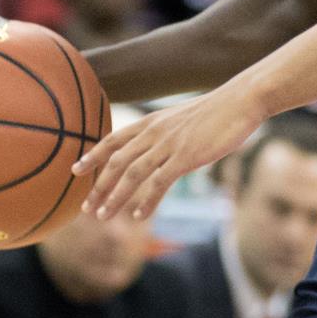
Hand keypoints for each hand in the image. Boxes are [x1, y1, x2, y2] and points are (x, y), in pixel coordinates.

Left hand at [75, 80, 265, 220]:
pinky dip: (146, 201)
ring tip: (104, 217)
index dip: (93, 155)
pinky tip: (138, 215)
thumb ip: (167, 132)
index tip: (75, 170)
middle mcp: (154, 132)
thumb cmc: (217, 111)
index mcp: (152, 122)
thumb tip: (161, 148)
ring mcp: (169, 144)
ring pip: (132, 174)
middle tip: (86, 207)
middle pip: (116, 161)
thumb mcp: (183, 118)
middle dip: (98, 186)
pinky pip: (159, 182)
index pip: (113, 139)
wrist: (241, 101)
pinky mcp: (186, 156)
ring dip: (115, 198)